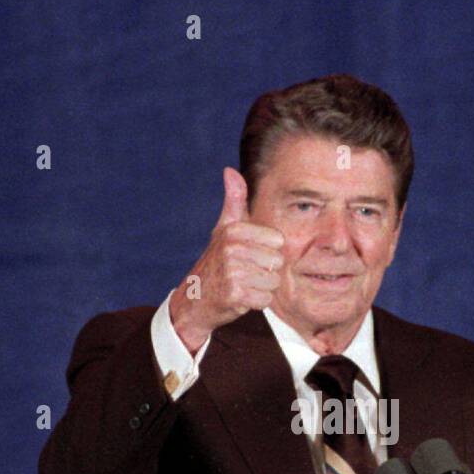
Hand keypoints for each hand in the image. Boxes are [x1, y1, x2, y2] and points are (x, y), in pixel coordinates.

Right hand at [169, 167, 284, 353]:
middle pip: (278, 262)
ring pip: (273, 282)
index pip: (278, 241)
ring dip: (262, 288)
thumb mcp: (224, 228)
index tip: (251, 255)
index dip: (268, 252)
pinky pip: (265, 299)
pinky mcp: (234, 295)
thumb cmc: (216, 261)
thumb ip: (234, 201)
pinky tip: (241, 298)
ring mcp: (232, 272)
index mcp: (234, 230)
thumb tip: (230, 170)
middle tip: (247, 273)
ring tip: (244, 285)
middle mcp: (232, 249)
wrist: (195, 299)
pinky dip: (256, 302)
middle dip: (267, 272)